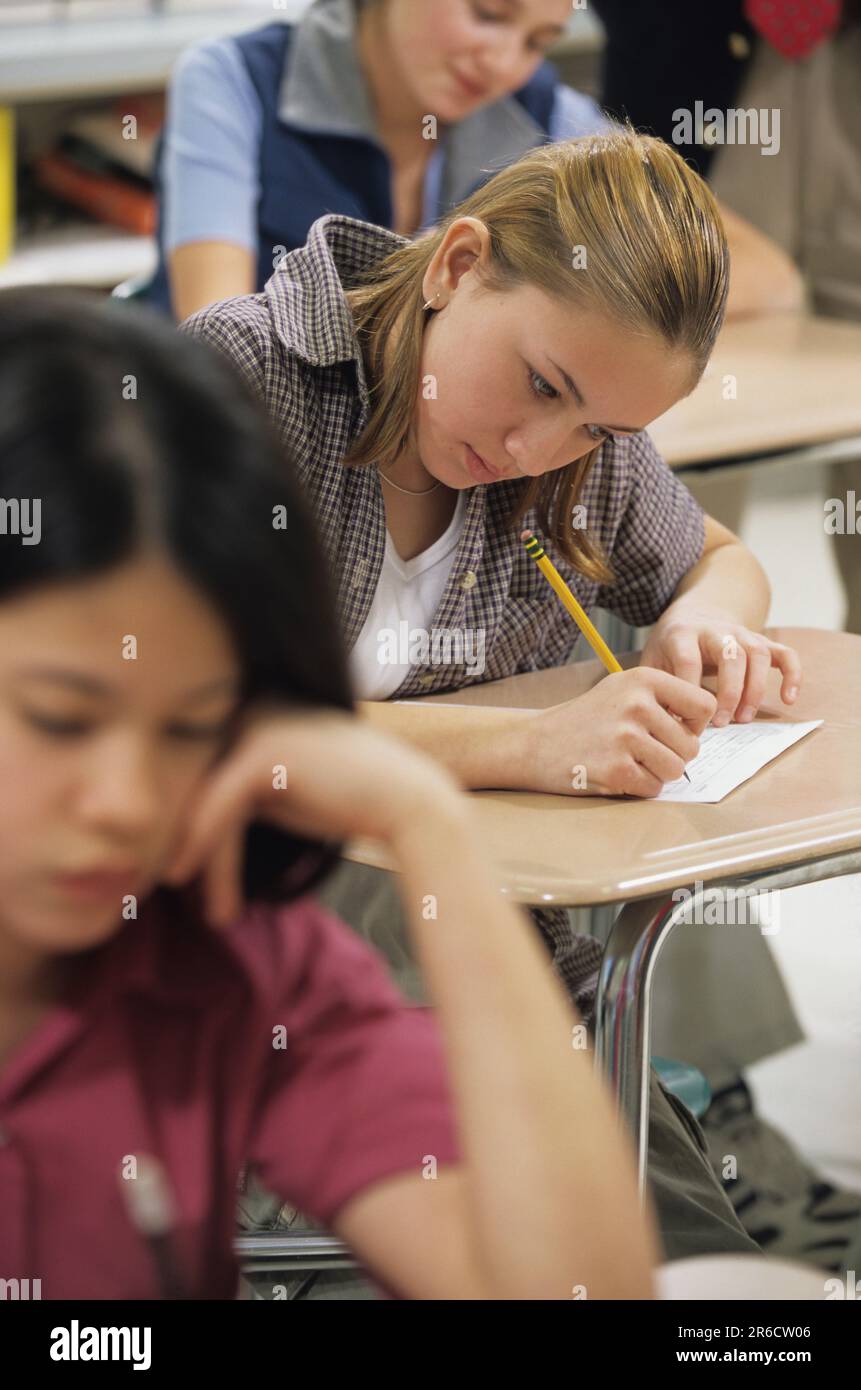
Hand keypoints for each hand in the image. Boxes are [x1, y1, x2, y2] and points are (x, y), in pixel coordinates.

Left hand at [163, 708, 460, 925]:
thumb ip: (244, 792)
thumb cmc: (353, 800)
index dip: (195, 823)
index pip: (209, 769)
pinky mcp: (261, 750)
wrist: (409, 800)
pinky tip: (188, 875)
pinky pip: (219, 807)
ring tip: (217, 909)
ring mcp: (256, 723)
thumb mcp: (286, 791)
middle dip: (193, 841)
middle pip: (203, 784)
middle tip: (183, 887)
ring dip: (206, 857)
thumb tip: (189, 821)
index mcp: (257, 706)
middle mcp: (252, 705)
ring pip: (208, 799)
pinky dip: (202, 845)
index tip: (192, 871)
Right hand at [518, 667, 716, 797]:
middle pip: (692, 745)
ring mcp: (626, 738)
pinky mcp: (616, 769)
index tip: (673, 729)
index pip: (705, 706)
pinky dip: (640, 787)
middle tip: (643, 751)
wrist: (534, 743)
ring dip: (658, 773)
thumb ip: (664, 699)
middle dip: (673, 755)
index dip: (695, 725)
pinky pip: (654, 788)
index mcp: (644, 680)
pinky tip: (617, 774)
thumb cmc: (585, 719)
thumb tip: (709, 721)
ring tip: (631, 762)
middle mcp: (637, 705)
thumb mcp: (622, 690)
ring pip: (676, 769)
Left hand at [640, 607, 801, 726]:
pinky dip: (792, 674)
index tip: (686, 720)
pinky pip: (784, 653)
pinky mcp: (761, 641)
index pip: (689, 661)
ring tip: (743, 719)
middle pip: (731, 655)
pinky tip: (789, 699)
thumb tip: (664, 726)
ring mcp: (741, 633)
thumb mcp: (652, 660)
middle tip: (721, 723)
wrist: (693, 614)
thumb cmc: (670, 646)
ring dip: (755, 689)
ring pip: (757, 654)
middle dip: (729, 692)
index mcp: (683, 634)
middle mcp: (716, 630)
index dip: (690, 691)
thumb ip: (657, 687)